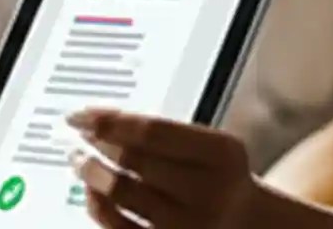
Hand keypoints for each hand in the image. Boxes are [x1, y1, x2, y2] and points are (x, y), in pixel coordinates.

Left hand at [66, 108, 258, 228]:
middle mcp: (209, 191)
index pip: (153, 132)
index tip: (81, 115)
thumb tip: (101, 125)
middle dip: (100, 145)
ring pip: (124, 195)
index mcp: (221, 154)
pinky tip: (91, 194)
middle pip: (137, 161)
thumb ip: (166, 135)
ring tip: (80, 160)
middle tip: (80, 135)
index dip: (110, 122)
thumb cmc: (220, 179)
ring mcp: (190, 225)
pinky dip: (99, 208)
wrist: (252, 226)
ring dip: (93, 174)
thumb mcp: (210, 149)